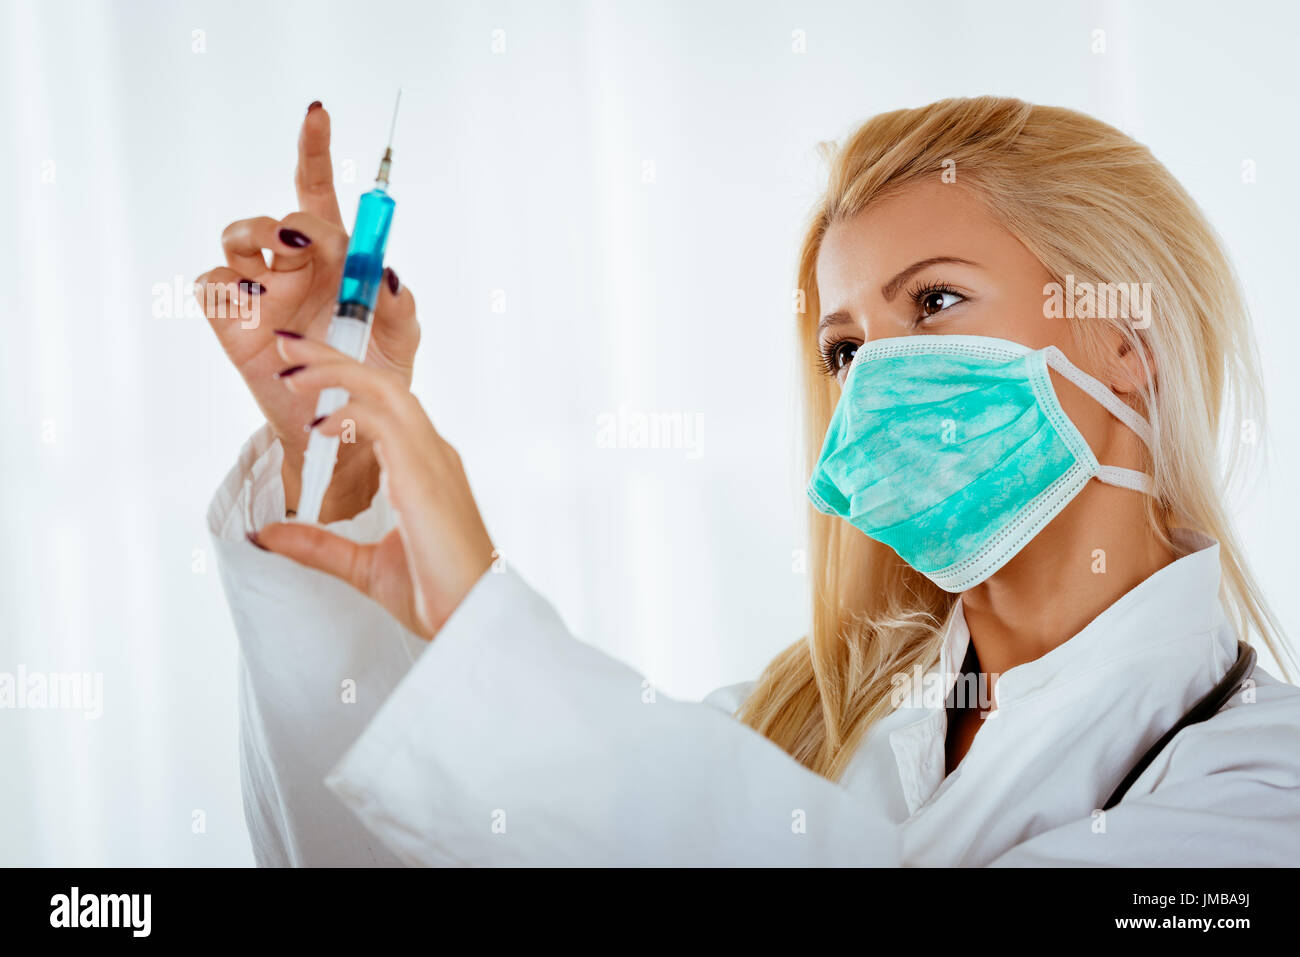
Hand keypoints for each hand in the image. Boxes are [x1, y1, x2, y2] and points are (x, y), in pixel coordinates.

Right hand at [193, 102, 419, 522]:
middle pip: (280, 215)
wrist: (342, 426)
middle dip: (296, 222)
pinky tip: (252, 299)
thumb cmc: (372, 374)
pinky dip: (225, 283)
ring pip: (238, 236)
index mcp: (333, 257)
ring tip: (283, 267)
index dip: (314, 150)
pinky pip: (211, 283)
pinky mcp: (231, 321)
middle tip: (312, 245)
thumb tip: (386, 272)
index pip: (319, 192)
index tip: (317, 113)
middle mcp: (293, 265)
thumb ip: (399, 303)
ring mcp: (259, 290)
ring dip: (257, 237)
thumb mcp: (402, 339)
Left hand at [247, 334, 495, 638]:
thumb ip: (318, 546)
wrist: (469, 620)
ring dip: (336, 374)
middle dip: (333, 358)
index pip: (384, 404)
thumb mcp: (362, 567)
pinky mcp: (425, 478)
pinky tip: (317, 427)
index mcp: (425, 467)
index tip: (299, 368)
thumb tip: (268, 535)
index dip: (342, 379)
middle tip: (287, 345)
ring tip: (291, 371)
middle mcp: (433, 453)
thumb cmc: (434, 594)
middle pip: (384, 383)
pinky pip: (386, 425)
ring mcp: (433, 461)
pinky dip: (348, 415)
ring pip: (386, 392)